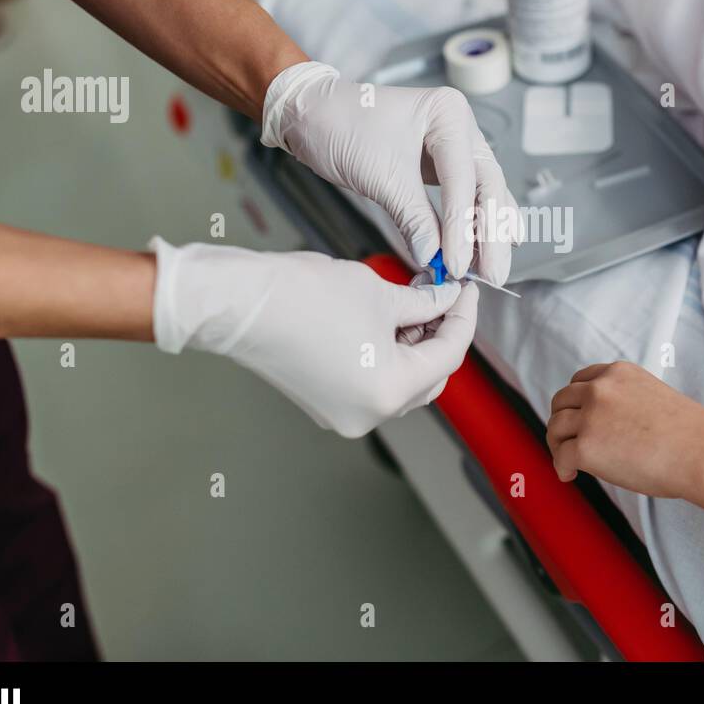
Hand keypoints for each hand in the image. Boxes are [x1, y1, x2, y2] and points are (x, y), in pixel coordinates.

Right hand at [150, 238, 478, 437]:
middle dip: (440, 334)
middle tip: (444, 295)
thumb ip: (425, 303)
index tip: (466, 288)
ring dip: (413, 345)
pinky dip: (386, 355)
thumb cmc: (302, 297)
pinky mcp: (324, 404)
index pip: (449, 353)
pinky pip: (371, 383)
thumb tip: (446, 299)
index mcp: (390, 391)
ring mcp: (344, 414)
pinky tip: (386, 321)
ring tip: (414, 302)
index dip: (463, 316)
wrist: (238, 304)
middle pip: (428, 376)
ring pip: (400, 382)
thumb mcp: (381, 294)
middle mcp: (370, 414)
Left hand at [260, 62, 520, 282]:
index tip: (456, 264)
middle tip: (493, 274)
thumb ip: (413, 218)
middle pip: (488, 186)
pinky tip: (488, 247)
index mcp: (448, 113)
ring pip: (485, 194)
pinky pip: (468, 197)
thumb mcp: (379, 175)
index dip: (463, 227)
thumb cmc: (339, 125)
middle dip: (491, 235)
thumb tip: (434, 257)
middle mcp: (460, 126)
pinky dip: (473, 224)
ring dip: (489, 234)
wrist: (313, 115)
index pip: (464, 180)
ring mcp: (456, 145)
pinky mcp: (444, 165)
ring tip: (492, 270)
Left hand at [546, 361, 703, 497]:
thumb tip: (609, 427)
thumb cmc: (690, 435)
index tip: (576, 415)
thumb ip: (627, 402)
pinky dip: (562, 468)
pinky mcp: (586, 447)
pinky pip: (561, 457)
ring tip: (567, 461)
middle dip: (561, 421)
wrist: (703, 453)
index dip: (574, 401)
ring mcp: (591, 417)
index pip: (581, 380)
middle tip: (566, 441)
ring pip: (555, 427)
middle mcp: (600, 389)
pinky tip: (570, 476)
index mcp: (619, 373)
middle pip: (562, 401)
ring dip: (558, 445)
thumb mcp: (654, 397)